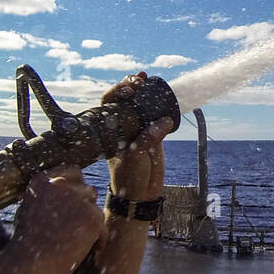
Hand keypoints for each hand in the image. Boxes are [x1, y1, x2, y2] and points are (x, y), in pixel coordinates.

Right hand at [10, 165, 107, 273]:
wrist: (27, 265)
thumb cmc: (26, 243)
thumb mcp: (29, 209)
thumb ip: (48, 194)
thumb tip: (66, 184)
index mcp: (42, 180)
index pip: (74, 172)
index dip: (77, 188)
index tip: (74, 206)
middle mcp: (60, 184)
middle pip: (87, 191)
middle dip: (84, 209)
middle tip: (73, 230)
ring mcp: (76, 199)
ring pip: (95, 209)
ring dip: (89, 224)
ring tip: (75, 241)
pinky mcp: (91, 217)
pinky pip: (102, 227)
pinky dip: (97, 240)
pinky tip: (84, 250)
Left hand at [103, 72, 170, 199]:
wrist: (142, 193)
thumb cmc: (129, 176)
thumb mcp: (134, 156)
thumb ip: (147, 139)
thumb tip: (165, 121)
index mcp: (110, 130)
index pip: (108, 103)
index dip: (116, 92)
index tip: (128, 89)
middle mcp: (122, 126)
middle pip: (123, 99)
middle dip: (129, 86)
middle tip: (137, 81)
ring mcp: (137, 129)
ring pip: (139, 105)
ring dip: (142, 91)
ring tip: (145, 79)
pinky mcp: (153, 135)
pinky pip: (155, 116)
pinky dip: (158, 104)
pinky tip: (161, 94)